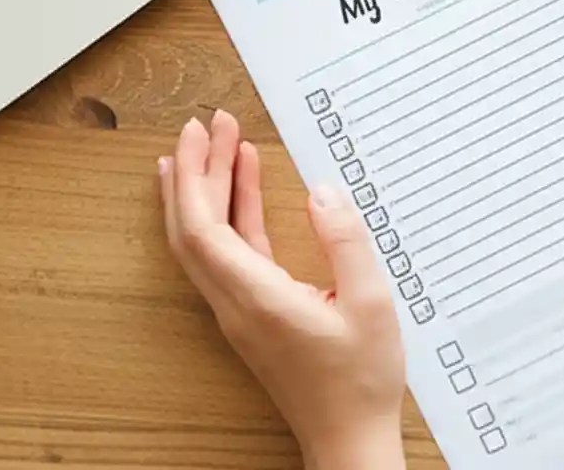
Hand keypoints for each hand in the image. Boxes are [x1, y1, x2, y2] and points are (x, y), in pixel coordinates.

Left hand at [158, 111, 406, 469]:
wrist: (348, 439)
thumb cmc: (361, 381)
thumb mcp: (371, 304)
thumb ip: (346, 242)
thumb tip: (323, 191)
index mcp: (257, 299)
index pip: (203, 229)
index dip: (198, 176)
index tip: (203, 133)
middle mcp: (236, 305)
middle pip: (193, 229)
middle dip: (196, 171)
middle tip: (207, 124)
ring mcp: (240, 312)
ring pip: (206, 242)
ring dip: (208, 191)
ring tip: (216, 146)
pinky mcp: (254, 315)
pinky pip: (229, 256)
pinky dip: (232, 217)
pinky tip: (246, 191)